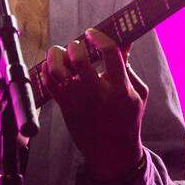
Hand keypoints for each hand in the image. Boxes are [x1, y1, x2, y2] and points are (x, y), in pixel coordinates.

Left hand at [43, 28, 148, 180]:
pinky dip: (46, 70)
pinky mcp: (65, 108)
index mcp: (120, 87)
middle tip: (75, 46)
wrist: (113, 151)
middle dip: (75, 47)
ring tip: (59, 53)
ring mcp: (78, 101)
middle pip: (79, 60)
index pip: (109, 52)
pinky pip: (49, 84)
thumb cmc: (128, 119)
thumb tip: (123, 40)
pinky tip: (51, 66)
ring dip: (56, 56)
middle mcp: (97, 93)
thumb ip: (128, 66)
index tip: (91, 33)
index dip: (99, 36)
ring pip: (58, 71)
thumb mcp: (137, 92)